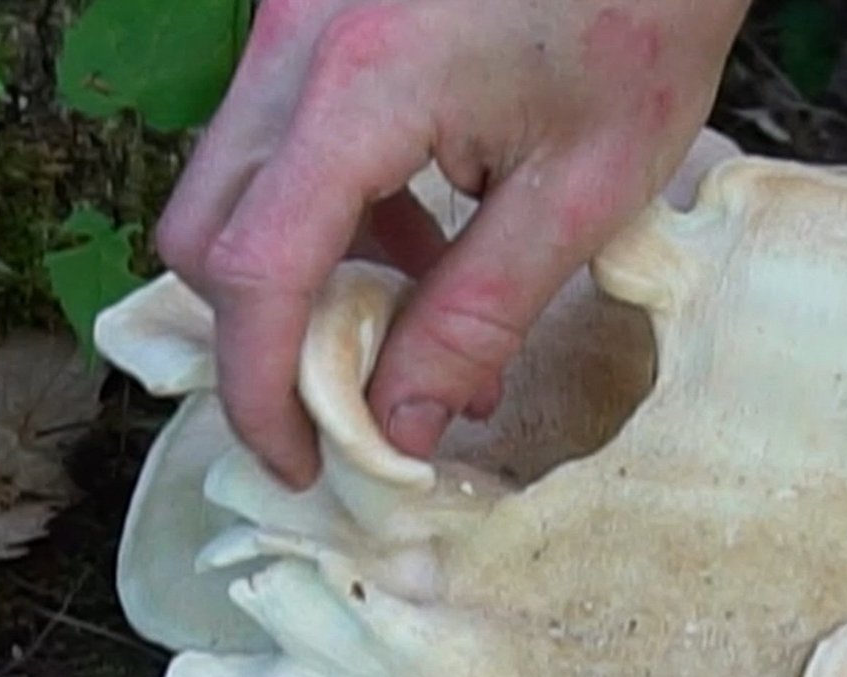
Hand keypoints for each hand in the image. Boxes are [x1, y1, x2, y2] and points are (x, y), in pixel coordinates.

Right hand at [155, 0, 750, 485]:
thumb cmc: (640, 20)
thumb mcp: (577, 198)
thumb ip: (474, 319)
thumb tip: (396, 429)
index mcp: (360, 86)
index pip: (256, 274)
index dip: (261, 393)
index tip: (301, 463)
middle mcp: (294, 42)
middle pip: (206, 234)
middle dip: (260, 342)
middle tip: (346, 407)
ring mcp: (294, 19)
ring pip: (230, 193)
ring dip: (299, 284)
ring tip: (412, 322)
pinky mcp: (315, 19)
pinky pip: (276, 150)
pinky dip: (325, 223)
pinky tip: (422, 244)